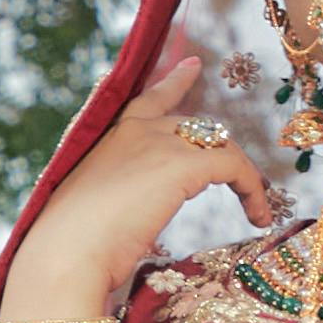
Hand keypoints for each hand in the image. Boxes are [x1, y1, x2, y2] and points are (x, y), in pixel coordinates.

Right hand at [0, 47, 274, 322]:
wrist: (64, 257)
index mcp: (110, 138)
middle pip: (196, 127)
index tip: (192, 66)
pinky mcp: (182, 165)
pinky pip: (233, 166)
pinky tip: (257, 215)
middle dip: (220, 150)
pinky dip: (251, 189)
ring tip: (254, 206)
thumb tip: (134, 211)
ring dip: (241, 175)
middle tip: (242, 178)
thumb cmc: (68, 248)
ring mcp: (160, 143)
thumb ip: (113, 196)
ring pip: (220, 145)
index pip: (150, 99)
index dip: (174, 83)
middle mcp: (137, 131)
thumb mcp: (90, 209)